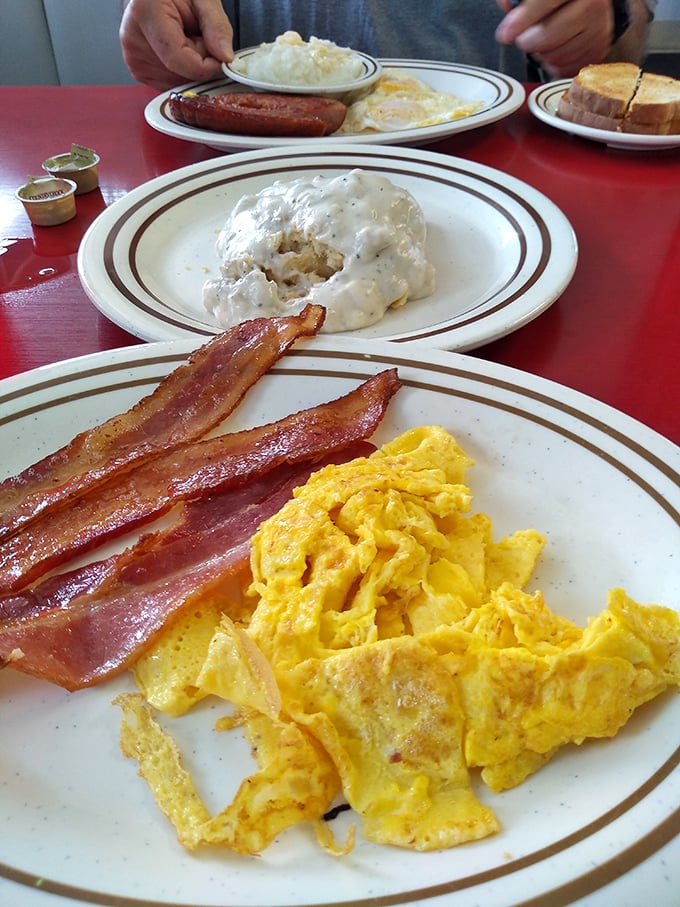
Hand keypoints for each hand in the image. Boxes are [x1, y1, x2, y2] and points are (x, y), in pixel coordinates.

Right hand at [120, 0, 234, 89]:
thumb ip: (217, 26)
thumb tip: (225, 57)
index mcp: (145, 14)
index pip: (179, 60)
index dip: (207, 66)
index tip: (221, 58)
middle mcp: (134, 40)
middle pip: (182, 74)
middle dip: (200, 62)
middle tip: (198, 36)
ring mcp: (135, 59)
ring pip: (179, 82)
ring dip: (192, 67)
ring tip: (186, 38)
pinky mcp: (140, 70)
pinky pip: (172, 83)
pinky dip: (182, 71)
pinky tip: (179, 48)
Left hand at [495, 0, 613, 78]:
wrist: (589, 1)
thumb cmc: (558, 0)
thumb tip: (506, 5)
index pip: (545, 3)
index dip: (522, 21)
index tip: (505, 34)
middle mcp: (594, 4)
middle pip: (549, 36)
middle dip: (528, 42)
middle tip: (523, 39)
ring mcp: (599, 28)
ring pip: (557, 56)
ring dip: (541, 54)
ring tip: (541, 41)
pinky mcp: (599, 49)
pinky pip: (566, 68)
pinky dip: (553, 64)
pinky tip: (552, 50)